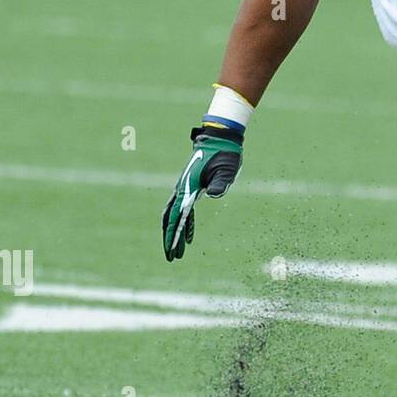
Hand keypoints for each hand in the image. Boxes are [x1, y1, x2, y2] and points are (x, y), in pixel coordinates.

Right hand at [161, 125, 243, 261]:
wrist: (220, 138)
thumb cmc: (224, 153)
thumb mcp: (226, 168)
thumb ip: (219, 182)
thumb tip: (212, 195)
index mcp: (188, 187)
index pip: (177, 216)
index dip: (173, 234)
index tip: (172, 250)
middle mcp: (183, 190)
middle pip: (170, 219)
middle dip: (169, 239)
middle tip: (171, 257)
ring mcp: (186, 189)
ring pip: (175, 216)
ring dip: (176, 234)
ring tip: (178, 253)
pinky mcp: (192, 189)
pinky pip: (185, 211)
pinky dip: (185, 224)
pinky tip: (190, 237)